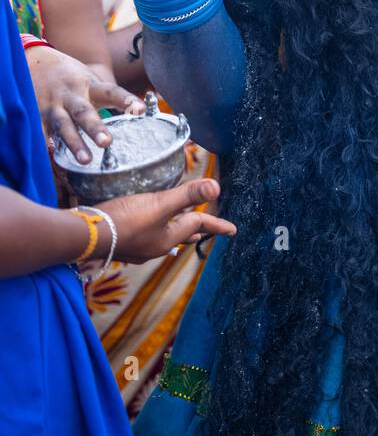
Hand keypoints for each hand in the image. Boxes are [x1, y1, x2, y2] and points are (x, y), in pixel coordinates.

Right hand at [26, 43, 143, 164]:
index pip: (111, 92)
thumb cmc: (70, 78)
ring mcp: (52, 106)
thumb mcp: (90, 80)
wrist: (34, 61)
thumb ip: (108, 96)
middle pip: (84, 112)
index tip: (140, 110)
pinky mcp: (36, 116)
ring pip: (63, 126)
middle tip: (108, 143)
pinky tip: (48, 155)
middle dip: (95, 128)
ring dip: (74, 143)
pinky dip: (43, 143)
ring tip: (86, 160)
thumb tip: (139, 110)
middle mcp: (71, 96)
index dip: (125, 100)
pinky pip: (39, 132)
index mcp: (89, 86)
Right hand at [95, 177, 234, 262]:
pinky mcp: (122, 242)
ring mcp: (138, 247)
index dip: (216, 223)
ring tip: (183, 231)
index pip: (198, 225)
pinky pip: (147, 238)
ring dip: (176, 231)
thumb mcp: (159, 204)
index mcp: (168, 238)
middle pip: (182, 235)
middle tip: (207, 230)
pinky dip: (155, 231)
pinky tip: (148, 228)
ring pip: (164, 238)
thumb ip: (187, 194)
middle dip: (195, 231)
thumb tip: (217, 188)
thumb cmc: (124, 220)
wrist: (86, 236)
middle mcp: (155, 247)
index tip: (233, 230)